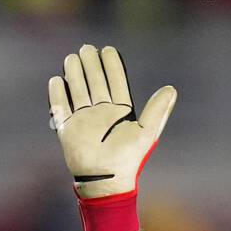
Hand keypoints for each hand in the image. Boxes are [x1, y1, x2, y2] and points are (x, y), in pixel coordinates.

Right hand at [49, 45, 175, 201]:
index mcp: (119, 112)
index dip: (112, 65)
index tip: (108, 49)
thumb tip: (172, 89)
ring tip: (73, 58)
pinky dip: (58, 93)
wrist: (105, 181)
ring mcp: (83, 120)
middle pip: (94, 81)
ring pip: (77, 89)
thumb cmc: (127, 160)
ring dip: (75, 73)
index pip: (115, 82)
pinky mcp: (67, 128)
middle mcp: (101, 113)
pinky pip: (60, 106)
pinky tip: (58, 80)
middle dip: (91, 64)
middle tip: (87, 49)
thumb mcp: (146, 133)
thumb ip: (158, 111)